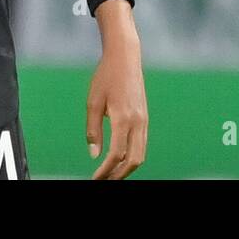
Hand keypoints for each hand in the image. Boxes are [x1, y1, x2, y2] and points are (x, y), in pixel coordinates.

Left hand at [87, 0, 147, 178]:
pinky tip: (120, 157)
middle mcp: (138, 122)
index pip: (117, 154)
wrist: (125, 58)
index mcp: (123, 118)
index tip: (95, 178)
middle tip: (104, 180)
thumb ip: (93, 130)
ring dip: (126, 167)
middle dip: (119, 174)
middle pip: (133, 160)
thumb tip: (94, 155)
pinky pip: (142, 144)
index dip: (106, 170)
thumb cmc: (106, 77)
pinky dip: (132, 156)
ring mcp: (144, 120)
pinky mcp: (145, 117)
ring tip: (111, 173)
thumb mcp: (93, 102)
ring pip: (141, 154)